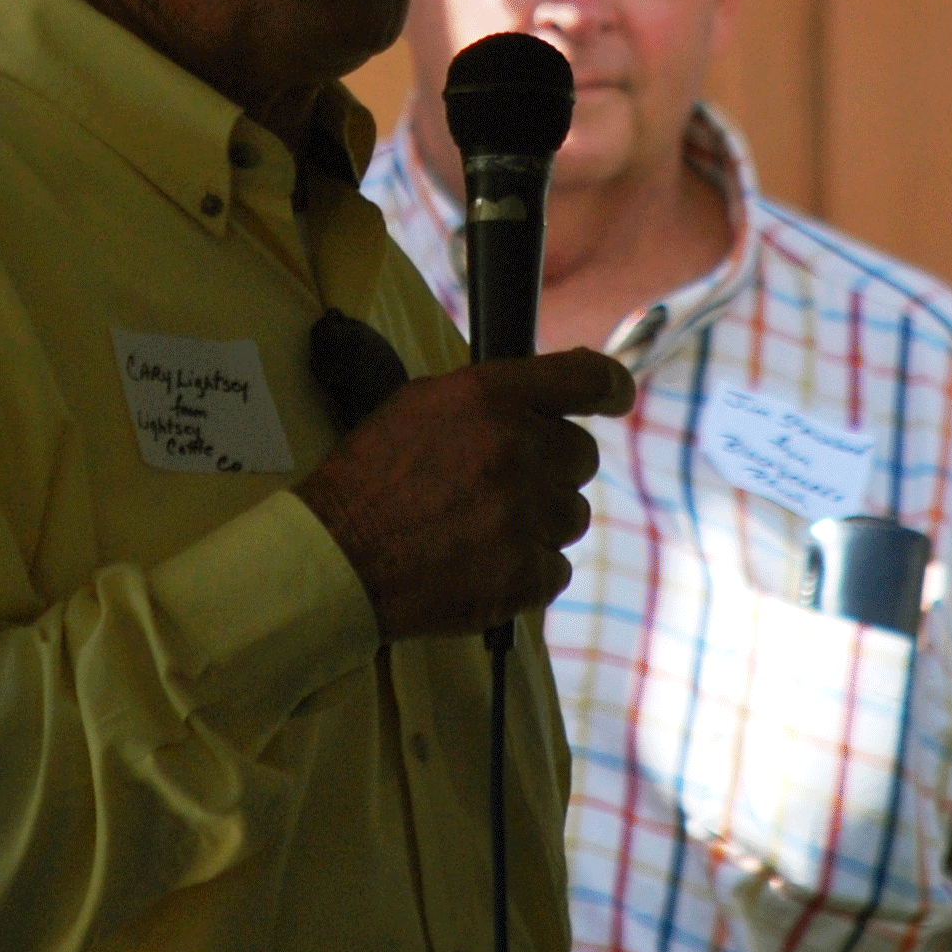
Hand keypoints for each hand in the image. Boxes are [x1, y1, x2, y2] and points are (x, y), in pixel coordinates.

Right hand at [294, 349, 637, 639]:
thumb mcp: (421, 405)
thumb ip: (491, 396)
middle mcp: (516, 449)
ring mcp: (524, 516)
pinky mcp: (524, 574)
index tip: (616, 396)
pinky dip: (526, 572)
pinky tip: (480, 565)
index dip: (610, 386)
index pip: (585, 377)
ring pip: (571, 515)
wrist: (334, 559)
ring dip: (537, 522)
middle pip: (580, 455)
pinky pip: (555, 569)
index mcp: (489, 398)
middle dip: (549, 469)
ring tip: (480, 529)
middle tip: (498, 486)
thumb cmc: (370, 478)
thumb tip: (549, 396)